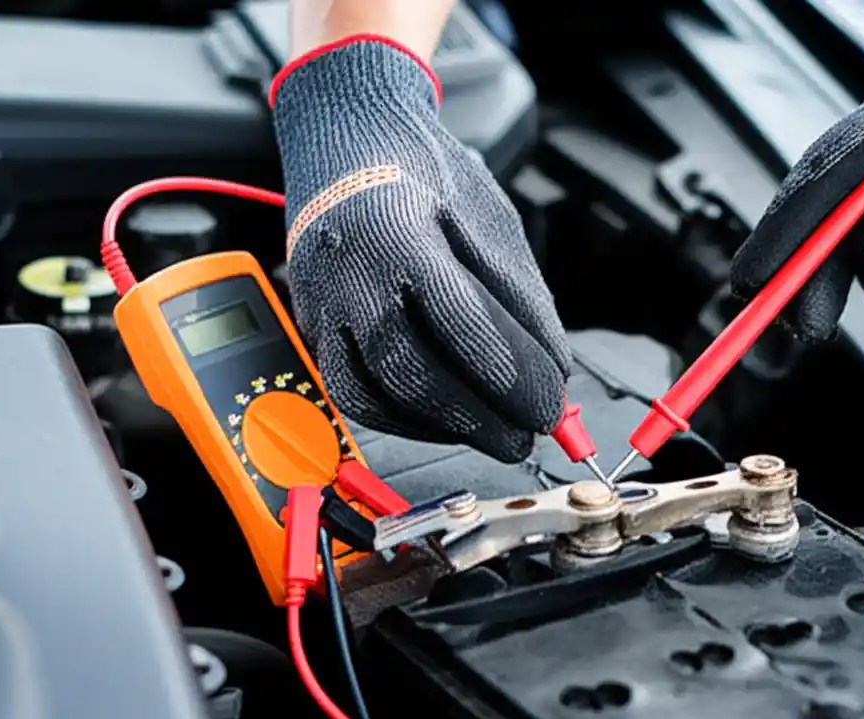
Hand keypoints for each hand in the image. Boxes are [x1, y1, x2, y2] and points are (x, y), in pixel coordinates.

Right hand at [271, 38, 569, 462]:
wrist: (347, 136)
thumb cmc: (426, 171)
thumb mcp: (491, 216)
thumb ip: (520, 295)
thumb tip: (553, 370)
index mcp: (401, 236)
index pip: (466, 326)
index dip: (515, 376)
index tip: (552, 405)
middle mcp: (350, 274)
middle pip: (416, 374)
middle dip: (481, 418)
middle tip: (525, 437)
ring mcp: (321, 303)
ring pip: (374, 396)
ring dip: (441, 429)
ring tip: (491, 434)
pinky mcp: (310, 323)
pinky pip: (349, 392)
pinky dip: (400, 419)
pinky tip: (442, 421)